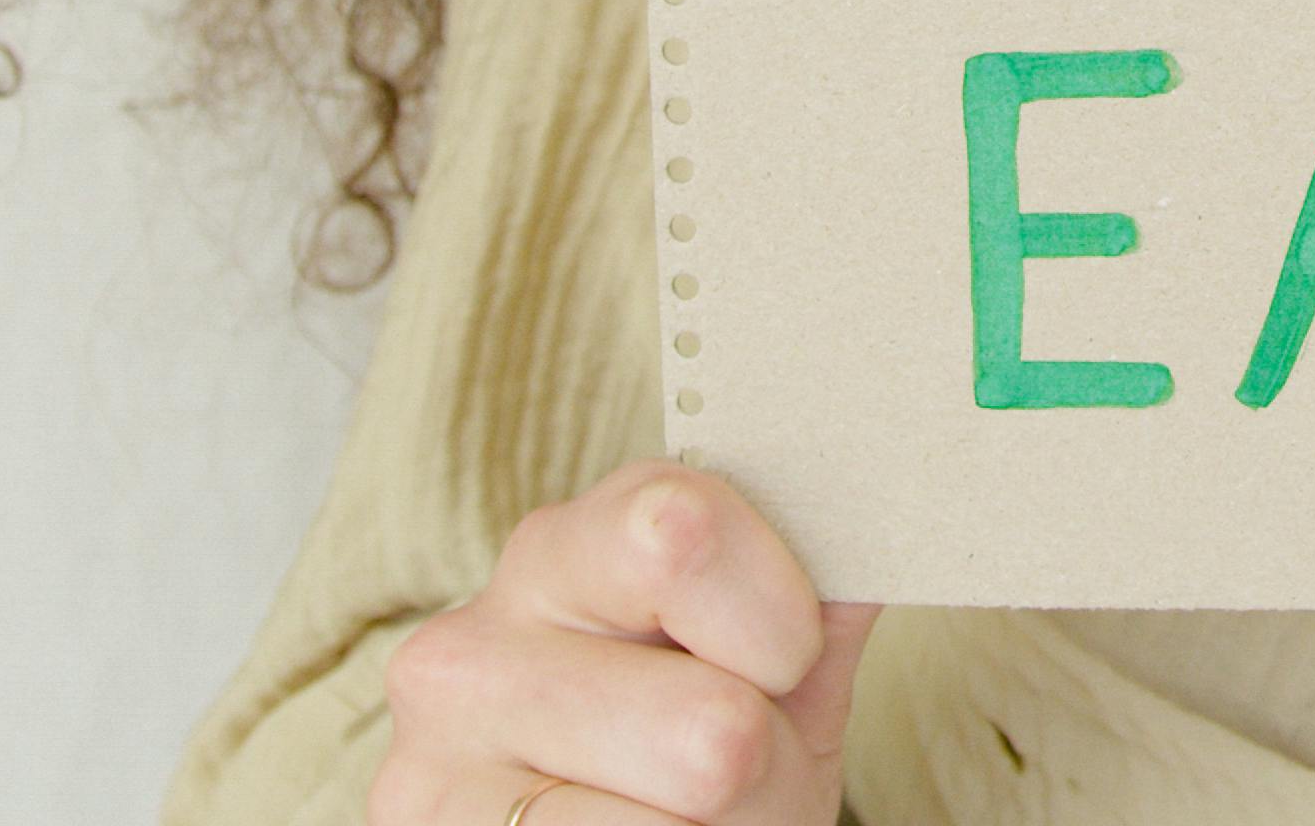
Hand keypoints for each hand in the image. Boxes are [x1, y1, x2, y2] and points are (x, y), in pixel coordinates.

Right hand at [371, 461, 877, 825]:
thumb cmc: (706, 765)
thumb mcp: (773, 674)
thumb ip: (820, 599)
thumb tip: (883, 519)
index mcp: (566, 551)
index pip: (685, 530)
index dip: (779, 627)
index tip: (779, 662)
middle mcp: (470, 646)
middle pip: (711, 733)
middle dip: (754, 772)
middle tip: (720, 776)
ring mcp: (431, 769)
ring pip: (676, 825)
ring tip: (668, 820)